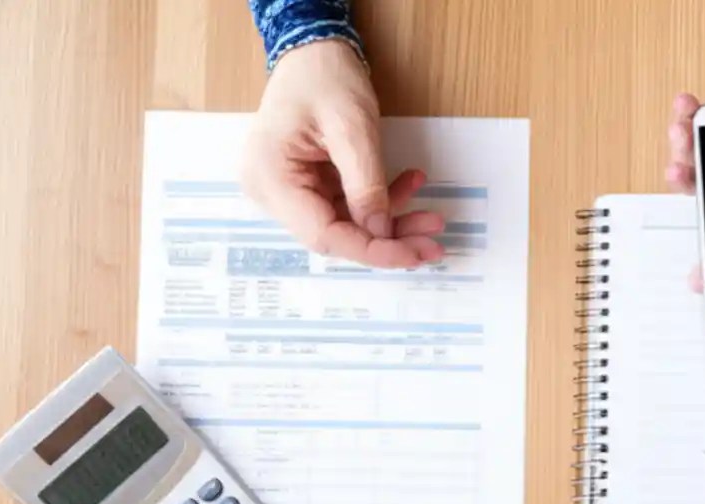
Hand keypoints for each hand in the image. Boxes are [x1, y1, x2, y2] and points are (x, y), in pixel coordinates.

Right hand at [242, 40, 444, 267]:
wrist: (314, 50)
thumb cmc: (325, 77)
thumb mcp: (352, 128)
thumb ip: (367, 185)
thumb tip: (383, 233)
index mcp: (271, 178)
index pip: (324, 235)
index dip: (372, 250)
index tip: (414, 253)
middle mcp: (272, 192)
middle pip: (336, 235)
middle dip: (388, 240)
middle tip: (433, 244)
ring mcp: (289, 190)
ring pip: (347, 224)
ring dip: (392, 222)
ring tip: (432, 218)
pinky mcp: (309, 185)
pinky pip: (348, 205)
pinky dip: (382, 200)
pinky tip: (411, 183)